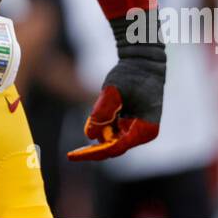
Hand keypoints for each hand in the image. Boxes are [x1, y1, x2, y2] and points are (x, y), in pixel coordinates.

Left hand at [68, 16, 164, 160]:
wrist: (143, 61)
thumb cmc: (131, 74)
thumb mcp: (113, 91)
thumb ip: (102, 112)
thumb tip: (90, 136)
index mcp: (144, 129)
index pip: (115, 148)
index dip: (93, 153)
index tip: (74, 156)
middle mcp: (144, 133)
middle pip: (114, 147)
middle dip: (95, 145)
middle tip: (73, 152)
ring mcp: (139, 128)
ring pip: (113, 139)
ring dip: (100, 131)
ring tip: (99, 108)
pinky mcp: (133, 123)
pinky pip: (114, 130)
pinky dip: (103, 125)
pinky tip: (99, 113)